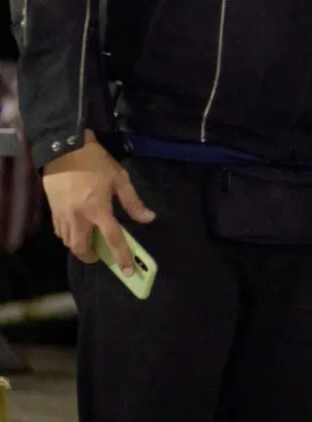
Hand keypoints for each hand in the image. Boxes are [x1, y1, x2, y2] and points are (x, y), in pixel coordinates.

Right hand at [42, 131, 155, 272]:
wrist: (65, 149)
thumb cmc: (96, 163)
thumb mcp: (120, 179)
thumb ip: (133, 202)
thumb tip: (148, 218)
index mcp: (99, 210)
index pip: (113, 239)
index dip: (122, 256)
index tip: (127, 271)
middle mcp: (79, 217)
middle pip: (83, 249)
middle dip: (92, 257)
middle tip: (101, 254)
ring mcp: (63, 216)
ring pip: (69, 243)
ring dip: (80, 247)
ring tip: (90, 241)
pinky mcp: (53, 211)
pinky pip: (60, 233)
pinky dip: (69, 237)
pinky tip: (77, 230)